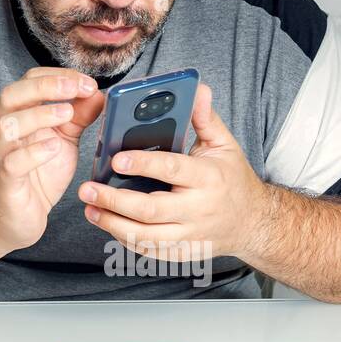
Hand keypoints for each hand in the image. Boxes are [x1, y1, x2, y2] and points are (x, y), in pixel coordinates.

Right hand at [0, 67, 105, 252]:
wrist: (12, 218)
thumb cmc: (35, 176)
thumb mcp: (62, 141)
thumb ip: (78, 118)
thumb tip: (97, 95)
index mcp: (19, 115)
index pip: (30, 80)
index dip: (58, 76)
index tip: (87, 83)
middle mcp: (4, 130)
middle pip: (12, 95)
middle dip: (45, 86)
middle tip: (76, 88)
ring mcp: (1, 154)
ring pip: (8, 125)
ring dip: (39, 114)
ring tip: (67, 115)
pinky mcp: (4, 180)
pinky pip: (12, 162)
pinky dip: (33, 152)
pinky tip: (53, 148)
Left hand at [77, 82, 266, 262]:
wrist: (254, 223)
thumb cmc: (233, 179)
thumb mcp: (224, 145)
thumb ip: (204, 117)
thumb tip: (196, 89)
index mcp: (208, 178)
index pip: (172, 170)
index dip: (143, 164)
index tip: (116, 159)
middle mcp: (199, 209)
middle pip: (151, 210)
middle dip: (114, 200)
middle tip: (87, 189)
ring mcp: (190, 235)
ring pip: (146, 236)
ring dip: (112, 224)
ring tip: (90, 208)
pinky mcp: (183, 252)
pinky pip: (150, 251)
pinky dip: (126, 239)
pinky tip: (107, 224)